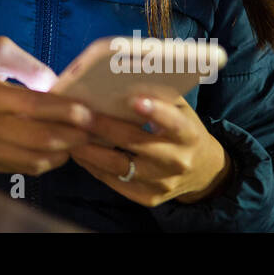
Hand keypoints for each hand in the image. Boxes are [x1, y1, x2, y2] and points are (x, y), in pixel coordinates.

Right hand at [0, 36, 95, 174]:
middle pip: (36, 139)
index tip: (89, 113)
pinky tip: (49, 150)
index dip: (65, 112)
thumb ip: (29, 67)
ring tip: (74, 142)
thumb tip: (58, 87)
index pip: (34, 107)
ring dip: (58, 154)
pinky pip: (11, 167)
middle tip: (91, 131)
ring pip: (28, 160)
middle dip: (71, 137)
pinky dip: (36, 161)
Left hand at [67, 94, 232, 206]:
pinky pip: (115, 182)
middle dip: (105, 127)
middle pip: (136, 143)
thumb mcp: (180, 110)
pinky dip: (94, 167)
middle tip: (80, 114)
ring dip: (91, 150)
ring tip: (71, 134)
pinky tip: (80, 152)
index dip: (155, 112)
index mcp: (189, 135)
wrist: (202, 170)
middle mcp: (177, 161)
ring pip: (119, 167)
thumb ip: (160, 95)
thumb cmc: (182, 129)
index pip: (173, 123)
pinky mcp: (148, 197)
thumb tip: (125, 77)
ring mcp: (162, 183)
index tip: (133, 100)